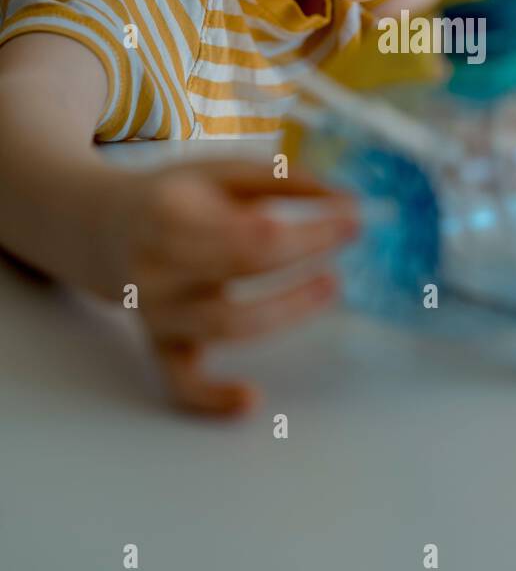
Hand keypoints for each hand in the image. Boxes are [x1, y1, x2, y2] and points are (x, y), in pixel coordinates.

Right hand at [92, 157, 359, 416]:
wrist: (109, 231)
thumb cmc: (179, 197)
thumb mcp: (223, 172)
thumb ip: (285, 181)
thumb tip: (349, 202)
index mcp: (169, 213)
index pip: (252, 230)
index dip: (310, 231)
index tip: (351, 220)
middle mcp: (155, 265)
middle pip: (239, 272)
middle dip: (301, 259)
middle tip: (345, 250)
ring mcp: (155, 312)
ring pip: (224, 326)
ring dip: (285, 312)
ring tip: (328, 288)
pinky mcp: (159, 346)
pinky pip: (182, 383)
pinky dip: (212, 399)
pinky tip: (250, 399)